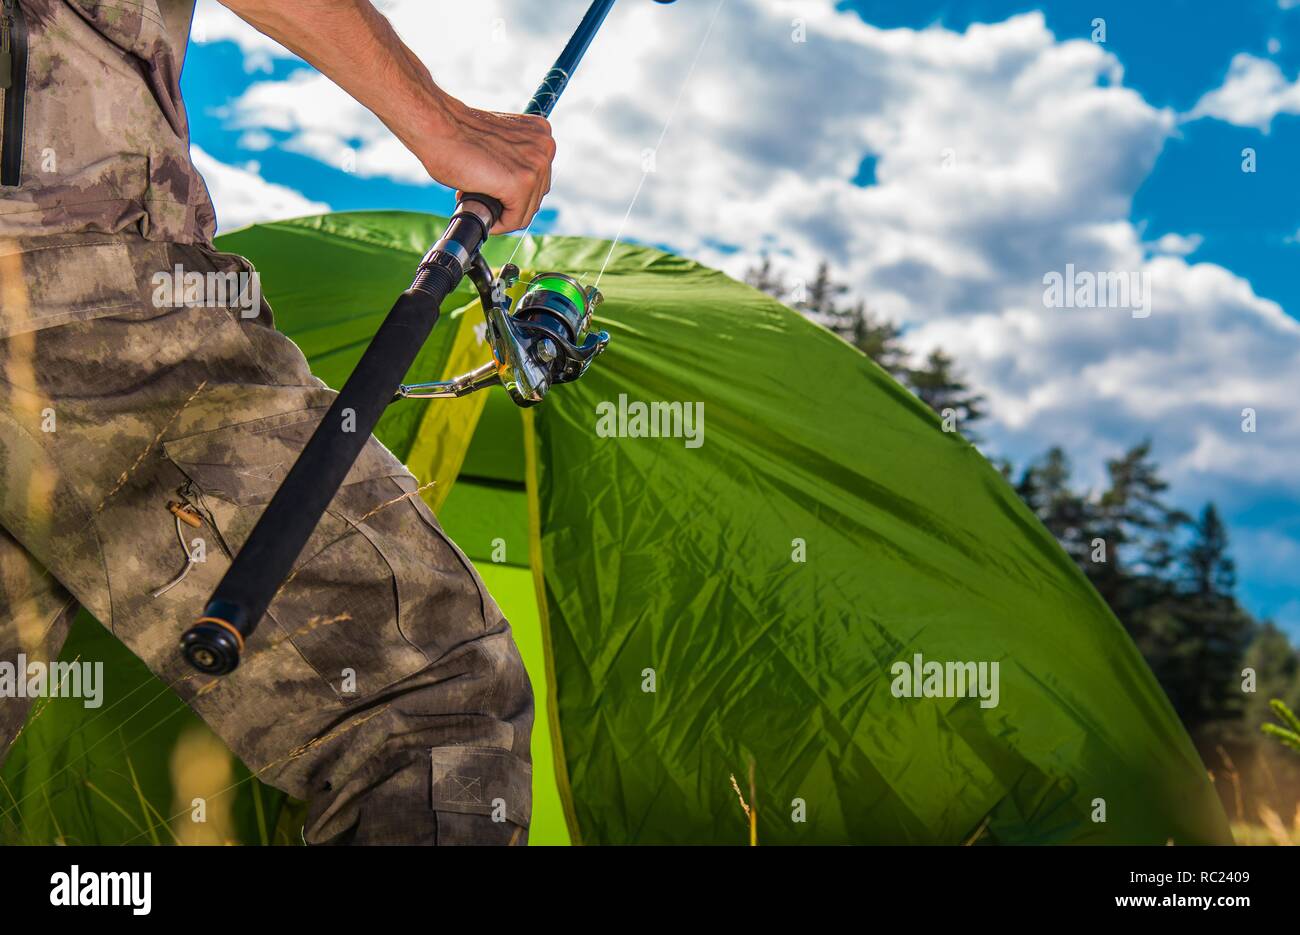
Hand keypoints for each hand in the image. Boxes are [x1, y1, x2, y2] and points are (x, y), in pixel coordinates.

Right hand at [418, 99, 556, 233]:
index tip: (492, 191)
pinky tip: (486, 218)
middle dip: (509, 203)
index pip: (539, 179)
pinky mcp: (522, 182)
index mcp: (540, 133)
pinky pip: (517, 219)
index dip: (513, 192)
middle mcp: (545, 146)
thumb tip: (514, 187)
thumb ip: (513, 159)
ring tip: (479, 202)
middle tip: (482, 197)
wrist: (438, 127)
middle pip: (536, 196)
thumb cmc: (458, 135)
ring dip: (503, 214)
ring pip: (527, 210)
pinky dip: (500, 224)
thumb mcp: (498, 144)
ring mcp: (537, 164)